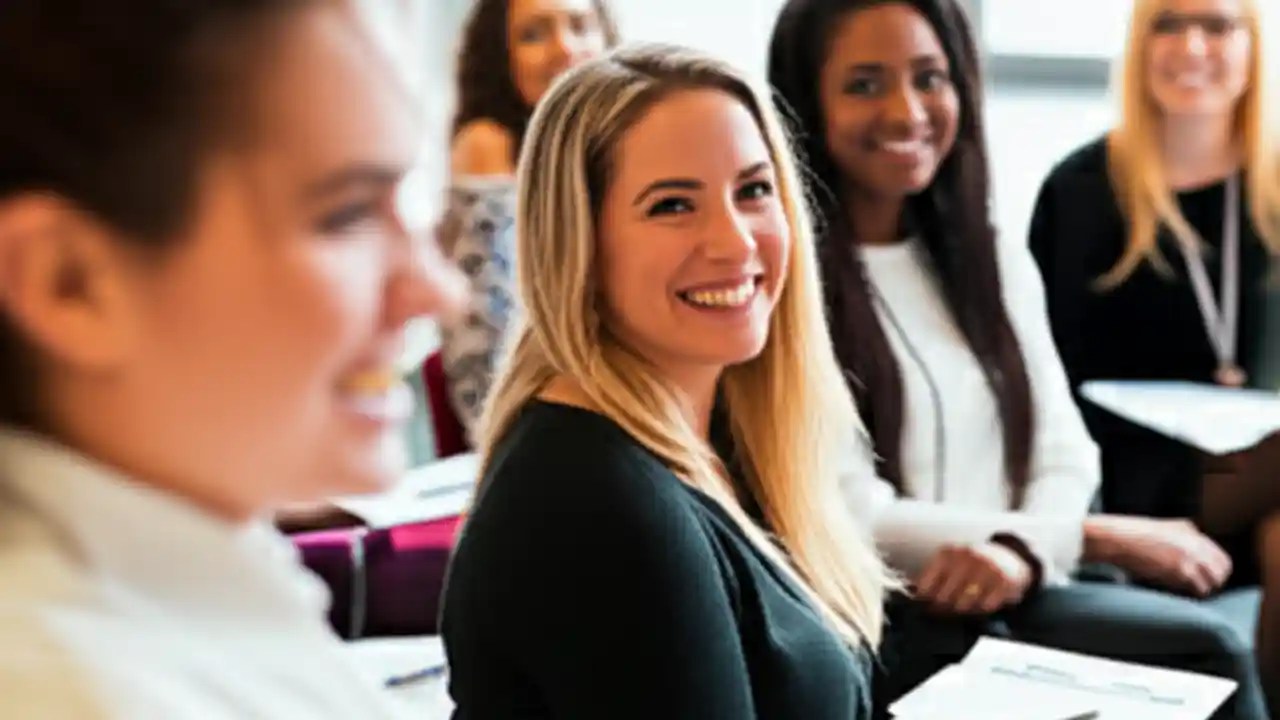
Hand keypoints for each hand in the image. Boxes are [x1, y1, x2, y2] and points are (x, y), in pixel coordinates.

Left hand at [913, 542, 1033, 615]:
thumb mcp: (951, 563)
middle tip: (943, 615)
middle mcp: (965, 558)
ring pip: (964, 604)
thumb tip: (914, 597)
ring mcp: (985, 568)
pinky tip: (981, 606)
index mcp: (947, 554)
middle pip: (944, 598)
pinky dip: (982, 610)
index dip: (924, 603)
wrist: (1009, 556)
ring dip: (961, 612)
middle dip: (942, 610)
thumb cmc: (972, 565)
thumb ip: (933, 578)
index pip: (927, 586)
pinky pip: (986, 606)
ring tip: (961, 612)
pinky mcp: (1003, 581)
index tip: (924, 610)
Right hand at [1085, 516, 1230, 596]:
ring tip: (1189, 592)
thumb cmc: (1129, 536)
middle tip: (1201, 589)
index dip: (1216, 570)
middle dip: (1214, 581)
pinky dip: (1192, 593)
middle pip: (1222, 568)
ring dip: (1203, 588)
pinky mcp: (1182, 569)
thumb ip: (1178, 539)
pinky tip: (1180, 591)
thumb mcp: (1160, 529)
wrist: (1116, 539)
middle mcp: (1195, 541)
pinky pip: (1199, 588)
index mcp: (1189, 529)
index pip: (1219, 555)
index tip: (1208, 579)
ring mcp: (1190, 555)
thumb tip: (1187, 559)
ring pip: (1213, 581)